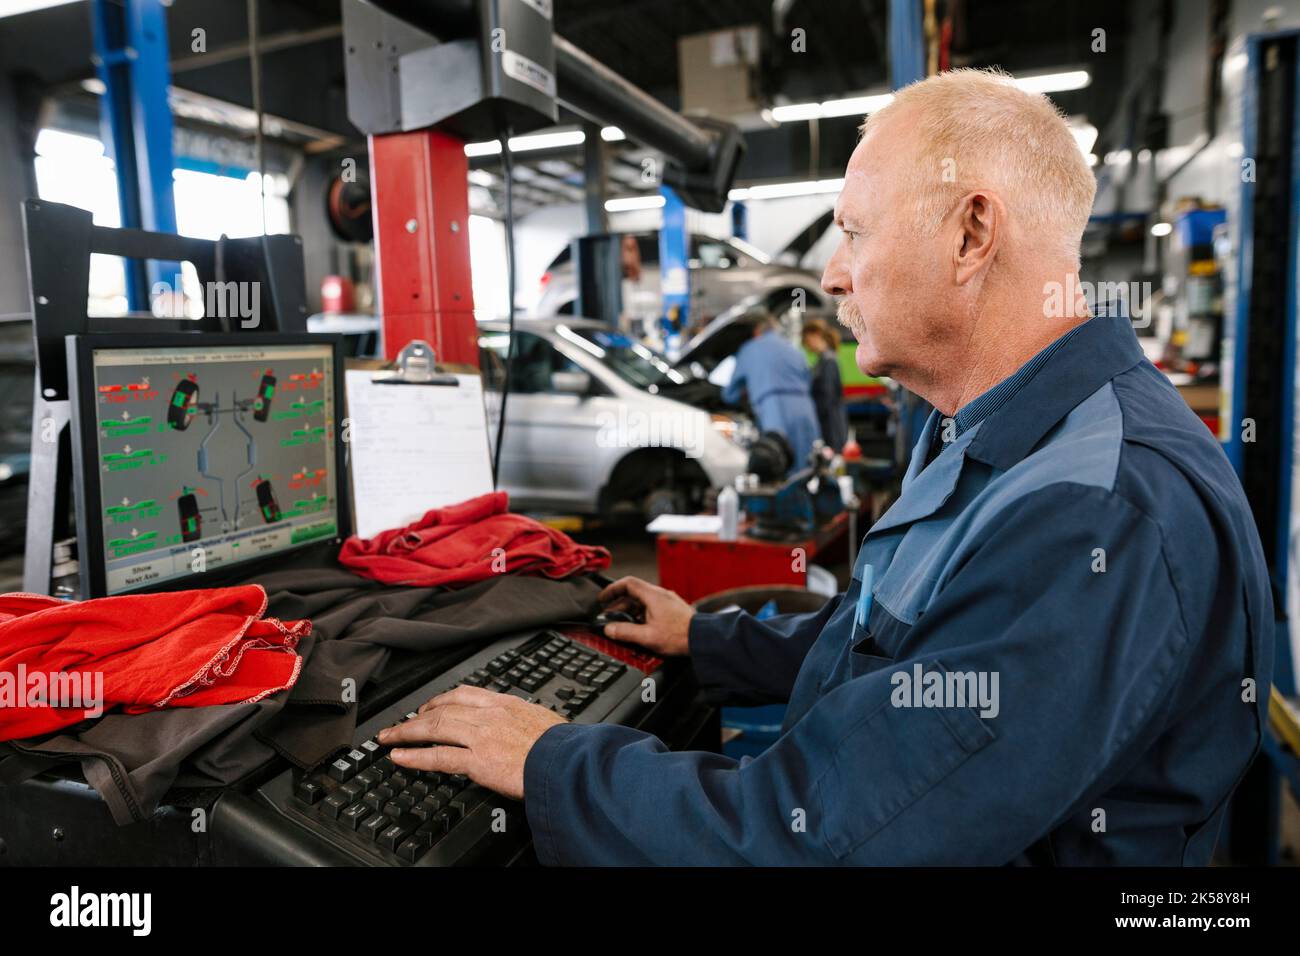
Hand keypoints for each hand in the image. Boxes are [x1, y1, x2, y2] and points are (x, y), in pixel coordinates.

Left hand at [378, 686, 566, 799]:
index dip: (440, 699)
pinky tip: (400, 757)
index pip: (464, 694)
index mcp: (507, 703)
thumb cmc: (565, 747)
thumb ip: (524, 723)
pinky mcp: (478, 761)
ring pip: (435, 728)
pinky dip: (416, 756)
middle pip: (443, 709)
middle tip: (398, 724)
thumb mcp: (543, 723)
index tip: (428, 706)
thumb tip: (521, 730)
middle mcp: (490, 715)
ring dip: (407, 733)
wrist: (570, 762)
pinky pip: (439, 756)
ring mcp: (482, 736)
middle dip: (416, 716)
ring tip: (389, 738)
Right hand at [597, 576, 693, 655]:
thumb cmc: (680, 636)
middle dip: (619, 604)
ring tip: (623, 624)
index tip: (603, 598)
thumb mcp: (647, 636)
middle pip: (634, 593)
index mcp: (653, 596)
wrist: (703, 639)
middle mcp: (660, 595)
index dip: (612, 589)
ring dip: (630, 611)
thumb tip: (610, 629)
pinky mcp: (673, 610)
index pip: (628, 583)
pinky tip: (640, 628)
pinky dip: (641, 614)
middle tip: (610, 616)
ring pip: (643, 601)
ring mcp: (667, 602)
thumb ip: (625, 632)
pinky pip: (652, 607)